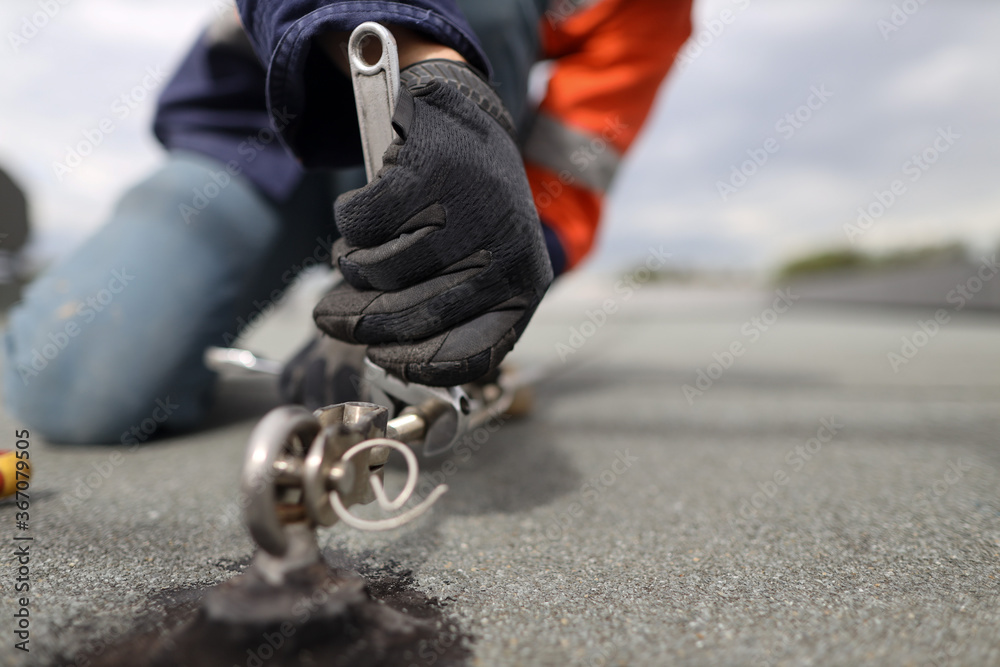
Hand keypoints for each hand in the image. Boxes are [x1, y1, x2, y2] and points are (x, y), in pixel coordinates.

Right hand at [313, 60, 552, 385]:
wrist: (465, 122)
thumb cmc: (468, 210)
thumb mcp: (482, 266)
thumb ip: (452, 314)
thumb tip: (385, 356)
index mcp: (524, 285)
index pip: (473, 353)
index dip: (416, 365)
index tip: (379, 358)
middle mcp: (504, 251)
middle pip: (411, 317)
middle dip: (357, 322)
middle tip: (328, 317)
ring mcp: (468, 210)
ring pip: (380, 271)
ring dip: (352, 267)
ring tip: (357, 253)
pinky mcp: (427, 171)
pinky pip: (361, 225)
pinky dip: (349, 223)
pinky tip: (366, 211)